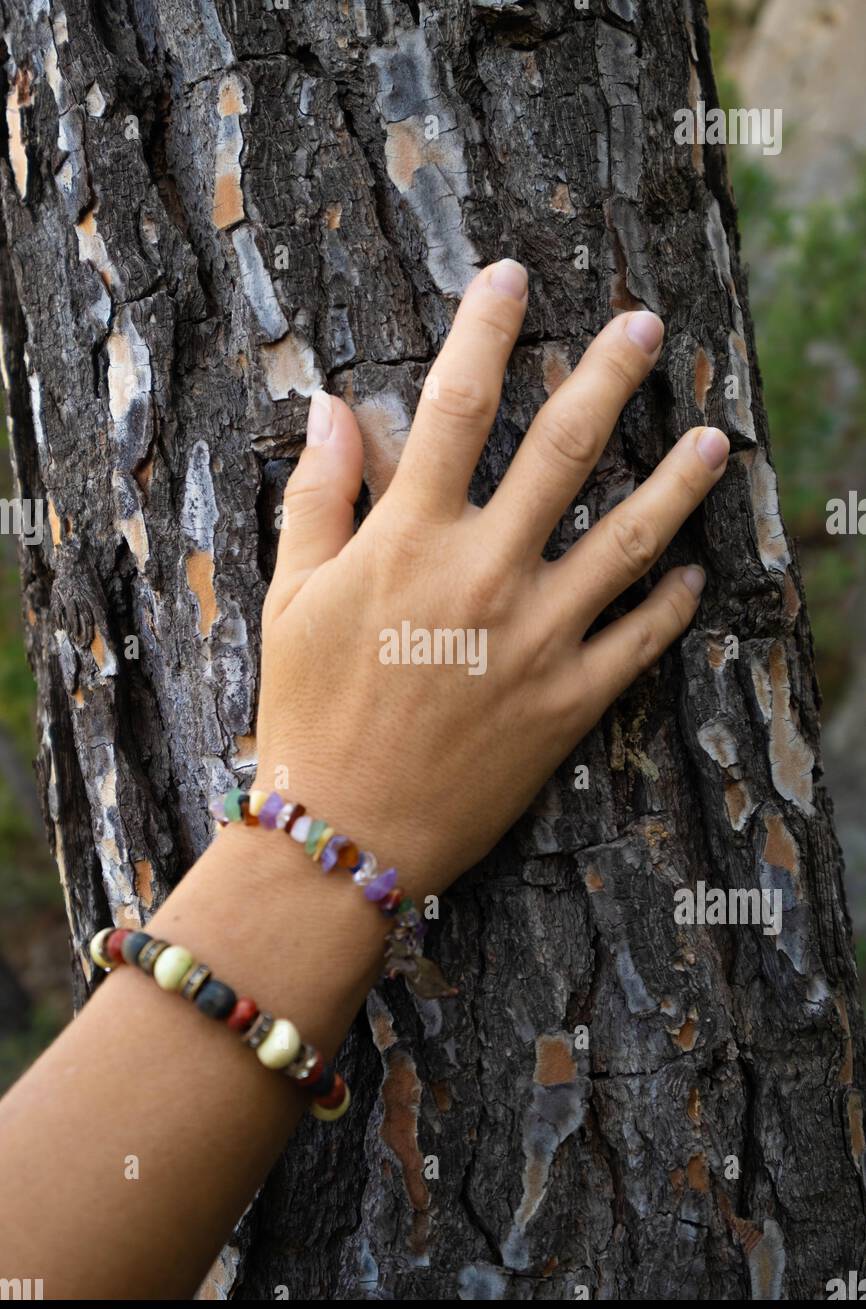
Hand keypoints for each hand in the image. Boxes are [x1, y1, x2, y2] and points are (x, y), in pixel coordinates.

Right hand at [255, 259, 727, 901]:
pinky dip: (674, 603)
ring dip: (680, 480)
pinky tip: (694, 574)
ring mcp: (538, 637)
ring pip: (632, 538)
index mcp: (408, 536)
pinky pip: (641, 639)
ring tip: (717, 438)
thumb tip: (325, 407)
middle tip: (647, 328)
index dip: (487, 326)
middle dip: (611, 374)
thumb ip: (316, 496)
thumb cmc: (307, 712)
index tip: (513, 276)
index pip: (456, 401)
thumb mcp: (289, 598)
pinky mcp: (571, 700)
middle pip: (564, 448)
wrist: (346, 832)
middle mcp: (485, 571)